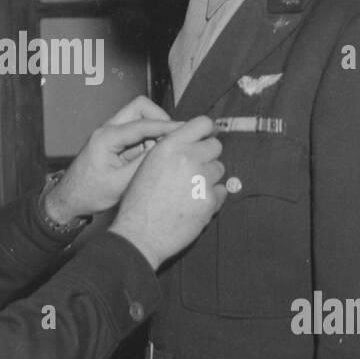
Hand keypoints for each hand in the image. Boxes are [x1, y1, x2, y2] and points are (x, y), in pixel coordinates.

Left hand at [42, 96, 180, 222]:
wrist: (70, 199)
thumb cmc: (88, 193)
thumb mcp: (120, 183)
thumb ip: (144, 165)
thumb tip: (167, 151)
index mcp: (106, 137)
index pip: (143, 123)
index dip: (167, 126)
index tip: (185, 130)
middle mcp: (108, 129)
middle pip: (140, 108)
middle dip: (160, 119)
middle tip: (174, 137)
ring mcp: (111, 134)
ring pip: (140, 119)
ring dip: (154, 132)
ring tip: (163, 152)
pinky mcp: (115, 142)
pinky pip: (137, 133)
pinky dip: (148, 141)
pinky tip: (153, 158)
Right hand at [108, 115, 225, 268]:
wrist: (139, 235)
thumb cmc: (138, 201)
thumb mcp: (147, 165)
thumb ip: (171, 150)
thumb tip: (192, 142)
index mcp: (170, 146)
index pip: (203, 123)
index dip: (206, 131)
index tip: (205, 138)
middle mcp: (188, 158)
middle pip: (215, 146)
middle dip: (207, 156)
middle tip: (195, 169)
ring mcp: (202, 180)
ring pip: (219, 169)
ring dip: (209, 177)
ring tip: (189, 190)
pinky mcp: (210, 200)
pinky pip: (221, 191)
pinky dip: (212, 197)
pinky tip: (194, 204)